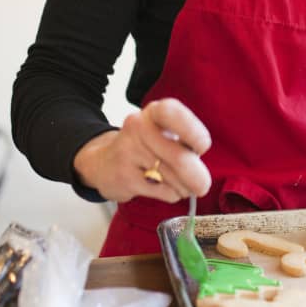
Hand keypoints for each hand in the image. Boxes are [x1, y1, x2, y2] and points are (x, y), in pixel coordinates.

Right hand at [72, 98, 211, 203]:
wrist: (102, 163)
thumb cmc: (144, 148)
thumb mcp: (163, 134)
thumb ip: (185, 145)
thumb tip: (202, 175)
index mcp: (153, 113)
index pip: (171, 113)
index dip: (192, 131)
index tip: (202, 147)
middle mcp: (138, 127)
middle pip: (179, 157)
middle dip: (197, 176)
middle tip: (203, 184)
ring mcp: (128, 152)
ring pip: (173, 177)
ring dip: (184, 186)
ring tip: (179, 184)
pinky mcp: (124, 177)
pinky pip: (163, 191)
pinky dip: (172, 194)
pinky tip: (164, 188)